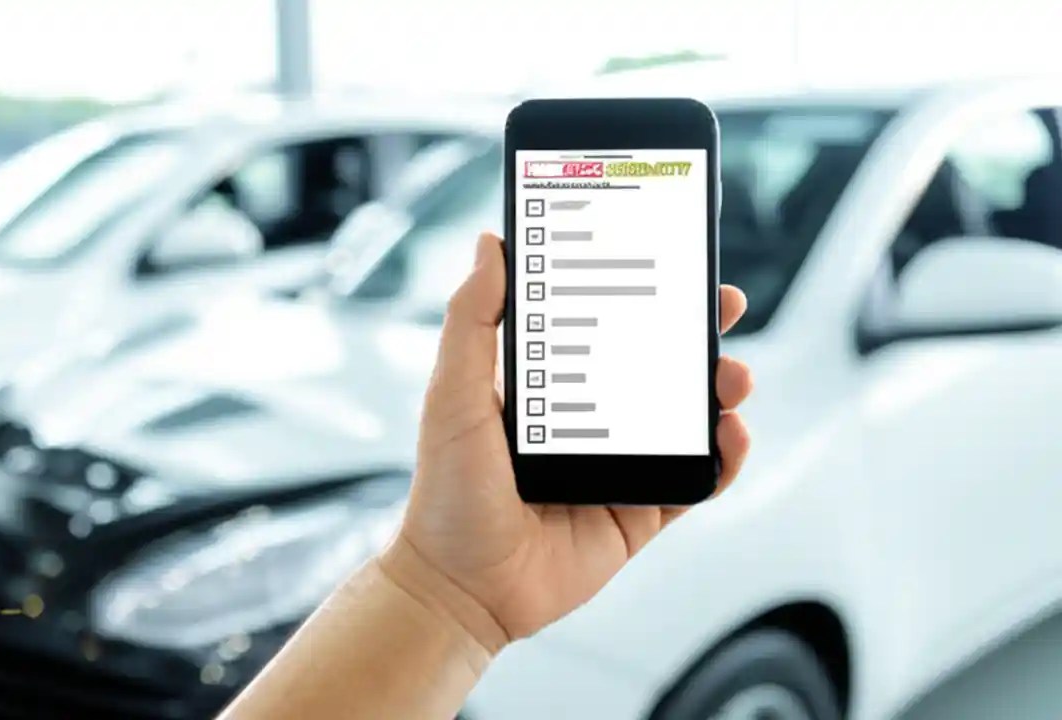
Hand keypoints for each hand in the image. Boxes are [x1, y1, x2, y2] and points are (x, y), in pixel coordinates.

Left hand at [379, 232, 753, 654]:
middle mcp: (589, 420)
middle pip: (658, 365)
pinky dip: (724, 458)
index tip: (671, 259)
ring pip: (687, 418)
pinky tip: (731, 434)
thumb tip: (490, 242)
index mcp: (549, 385)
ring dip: (720, 390)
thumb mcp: (453, 394)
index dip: (641, 292)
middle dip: (697, 334)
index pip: (604, 325)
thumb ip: (472, 320)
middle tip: (723, 307)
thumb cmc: (447, 492)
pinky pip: (696, 481)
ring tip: (733, 377)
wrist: (463, 589)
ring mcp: (619, 466)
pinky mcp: (640, 514)